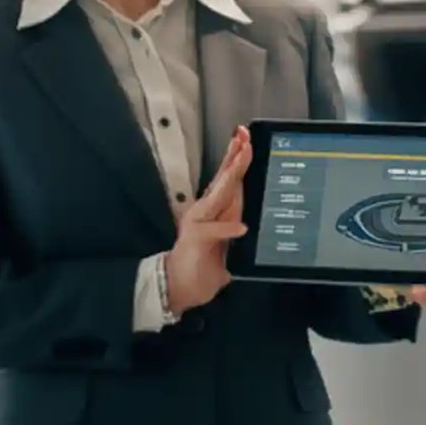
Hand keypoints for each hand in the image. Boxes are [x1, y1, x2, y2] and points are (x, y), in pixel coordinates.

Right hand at [164, 127, 251, 315]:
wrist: (178, 287)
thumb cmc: (201, 266)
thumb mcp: (227, 247)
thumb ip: (233, 232)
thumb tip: (248, 225)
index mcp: (216, 211)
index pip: (229, 181)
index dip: (237, 160)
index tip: (246, 141)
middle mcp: (206, 211)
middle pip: (224, 180)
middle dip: (235, 157)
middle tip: (244, 137)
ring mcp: (198, 222)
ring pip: (218, 196)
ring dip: (231, 177)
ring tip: (242, 159)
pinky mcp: (195, 239)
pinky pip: (213, 232)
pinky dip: (227, 230)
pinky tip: (241, 228)